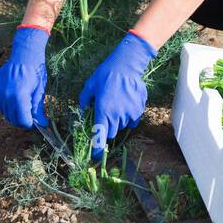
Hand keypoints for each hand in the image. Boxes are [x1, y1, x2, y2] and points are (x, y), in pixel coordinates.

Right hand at [0, 26, 49, 128]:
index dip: (31, 124)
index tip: (37, 122)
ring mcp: (0, 92)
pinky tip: (17, 104)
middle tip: (33, 118)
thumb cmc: (35, 70)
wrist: (25, 53)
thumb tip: (43, 124)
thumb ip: (38, 109)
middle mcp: (7, 96)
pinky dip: (8, 108)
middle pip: (13, 119)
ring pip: (6, 113)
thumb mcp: (40, 90)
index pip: (23, 120)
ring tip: (25, 110)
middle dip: (23, 121)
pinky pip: (1, 104)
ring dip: (15, 116)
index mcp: (19, 97)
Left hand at [78, 31, 156, 160]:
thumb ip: (85, 100)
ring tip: (116, 105)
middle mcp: (116, 116)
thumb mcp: (90, 86)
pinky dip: (128, 117)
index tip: (96, 156)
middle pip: (112, 133)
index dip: (98, 149)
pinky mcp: (139, 110)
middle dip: (108, 128)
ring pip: (122, 126)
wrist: (126, 65)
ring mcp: (129, 114)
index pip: (100, 136)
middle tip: (106, 115)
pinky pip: (132, 120)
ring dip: (118, 121)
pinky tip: (126, 105)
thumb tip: (83, 110)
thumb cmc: (105, 75)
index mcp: (103, 112)